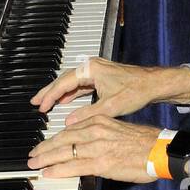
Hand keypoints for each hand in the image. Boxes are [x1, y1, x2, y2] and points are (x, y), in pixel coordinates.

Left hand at [28, 117, 162, 184]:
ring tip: (34, 164)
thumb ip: (102, 135)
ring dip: (45, 159)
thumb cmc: (146, 143)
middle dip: (44, 148)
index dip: (54, 138)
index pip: (70, 129)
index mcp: (100, 121)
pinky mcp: (101, 163)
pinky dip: (58, 169)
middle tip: (32, 155)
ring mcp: (97, 146)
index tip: (45, 144)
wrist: (160, 151)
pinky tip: (48, 172)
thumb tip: (89, 146)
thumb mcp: (119, 130)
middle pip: (62, 139)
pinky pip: (73, 165)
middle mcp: (96, 130)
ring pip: (64, 151)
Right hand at [30, 57, 160, 122]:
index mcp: (91, 69)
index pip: (64, 82)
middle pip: (64, 80)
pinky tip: (66, 102)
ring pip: (72, 82)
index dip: (50, 95)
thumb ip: (87, 114)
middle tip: (35, 101)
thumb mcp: (110, 106)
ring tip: (46, 103)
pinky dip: (72, 93)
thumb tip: (69, 123)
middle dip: (49, 91)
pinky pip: (81, 85)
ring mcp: (97, 71)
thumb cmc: (137, 90)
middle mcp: (92, 67)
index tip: (40, 105)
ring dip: (60, 93)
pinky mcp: (102, 77)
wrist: (154, 84)